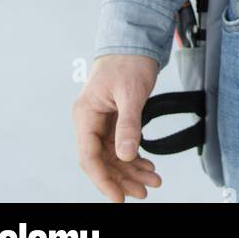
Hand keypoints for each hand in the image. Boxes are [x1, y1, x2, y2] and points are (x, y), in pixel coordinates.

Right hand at [73, 55, 162, 202]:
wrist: (134, 41)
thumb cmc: (129, 61)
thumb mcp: (132, 93)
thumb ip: (129, 124)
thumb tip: (126, 155)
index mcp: (86, 115)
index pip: (90, 157)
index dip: (103, 180)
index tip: (119, 197)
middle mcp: (89, 121)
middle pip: (102, 161)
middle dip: (122, 179)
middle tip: (143, 192)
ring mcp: (100, 122)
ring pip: (112, 156)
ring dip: (130, 171)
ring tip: (152, 181)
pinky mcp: (112, 121)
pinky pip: (120, 146)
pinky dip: (134, 158)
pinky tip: (147, 166)